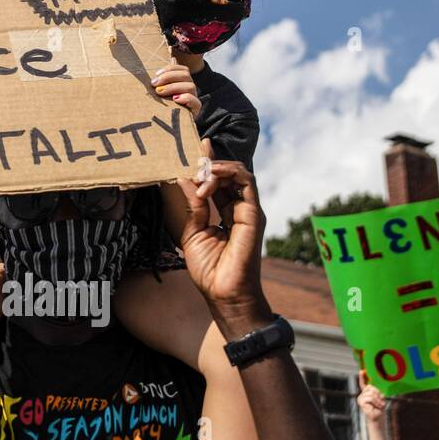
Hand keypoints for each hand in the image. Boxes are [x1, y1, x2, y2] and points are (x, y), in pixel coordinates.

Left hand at [151, 60, 200, 119]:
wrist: (170, 128)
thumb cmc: (162, 110)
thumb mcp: (160, 96)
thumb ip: (158, 86)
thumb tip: (150, 78)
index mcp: (183, 82)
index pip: (182, 69)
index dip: (170, 69)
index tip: (156, 74)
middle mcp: (190, 89)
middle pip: (185, 75)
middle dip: (168, 77)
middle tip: (154, 84)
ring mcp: (194, 98)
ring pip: (190, 86)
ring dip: (173, 87)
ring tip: (160, 92)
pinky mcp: (196, 110)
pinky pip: (195, 102)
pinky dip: (186, 98)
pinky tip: (175, 99)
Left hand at [174, 147, 270, 333]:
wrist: (223, 293)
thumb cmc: (209, 270)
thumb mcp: (193, 231)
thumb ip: (193, 205)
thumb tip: (184, 179)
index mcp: (225, 213)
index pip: (219, 181)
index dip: (208, 163)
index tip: (196, 146)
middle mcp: (239, 209)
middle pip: (228, 174)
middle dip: (209, 163)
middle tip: (191, 163)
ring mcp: (248, 211)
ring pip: (239, 173)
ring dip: (217, 168)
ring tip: (200, 175)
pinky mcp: (254, 214)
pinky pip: (247, 183)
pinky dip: (228, 174)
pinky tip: (208, 180)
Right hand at [356, 371, 385, 422]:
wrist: (377, 417)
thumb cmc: (378, 408)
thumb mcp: (380, 398)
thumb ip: (377, 392)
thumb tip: (378, 389)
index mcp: (366, 392)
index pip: (363, 383)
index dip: (362, 377)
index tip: (362, 371)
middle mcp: (362, 394)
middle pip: (370, 387)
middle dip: (378, 393)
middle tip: (381, 401)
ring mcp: (360, 398)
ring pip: (371, 393)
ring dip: (378, 399)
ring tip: (379, 405)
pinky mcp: (361, 402)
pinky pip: (370, 398)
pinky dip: (376, 402)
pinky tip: (376, 406)